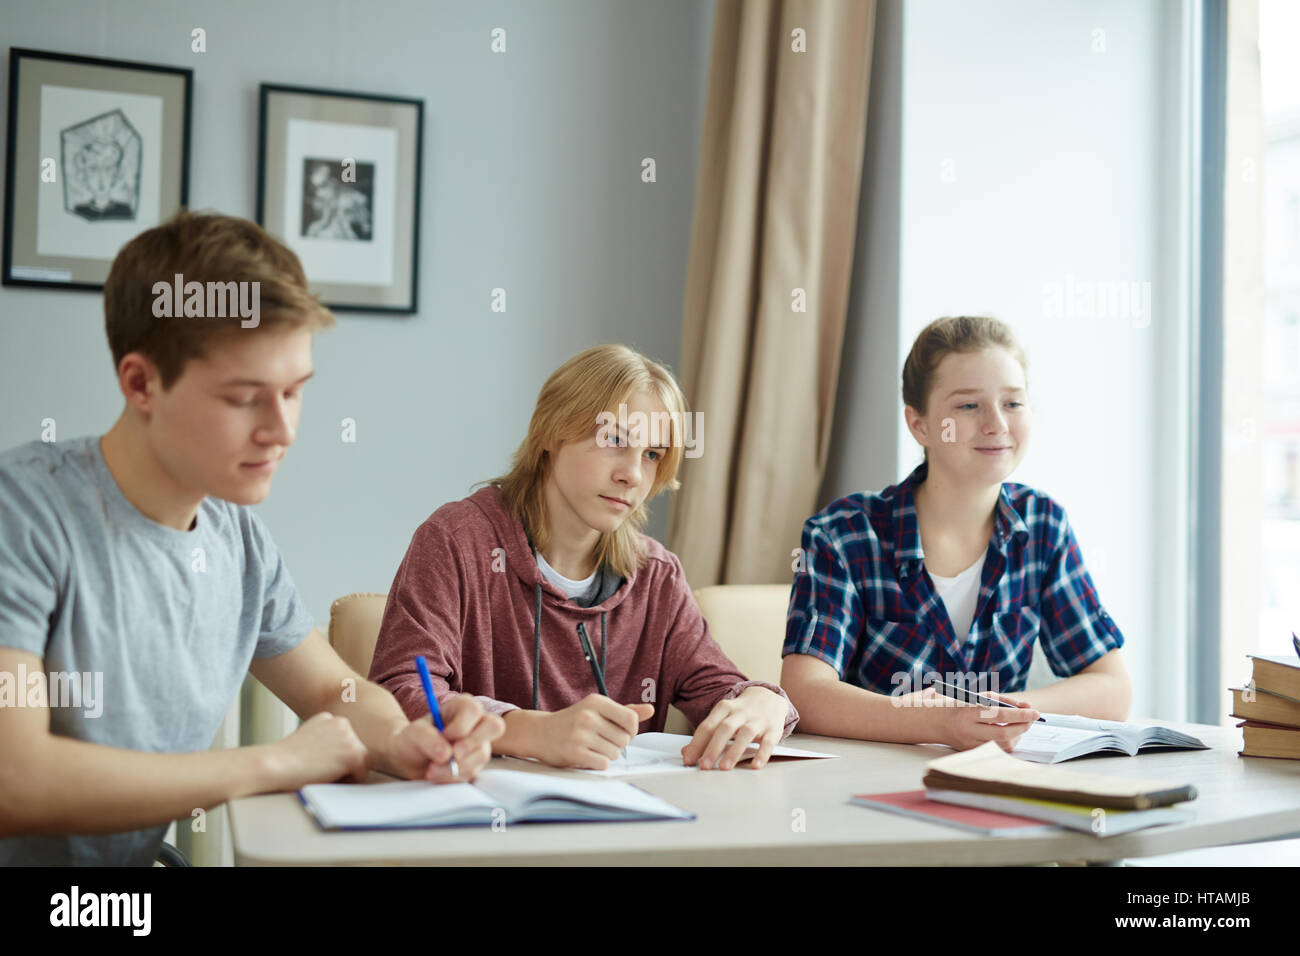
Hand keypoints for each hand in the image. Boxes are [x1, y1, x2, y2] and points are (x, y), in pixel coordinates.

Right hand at [263, 712, 370, 790]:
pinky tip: (326, 776)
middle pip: (356, 752)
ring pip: (361, 763)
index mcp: (330, 718)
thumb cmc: (285, 760)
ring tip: (321, 772)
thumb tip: (341, 756)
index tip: (315, 762)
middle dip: (342, 765)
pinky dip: (348, 782)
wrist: (274, 764)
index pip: (345, 743)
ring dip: (346, 773)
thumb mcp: (308, 740)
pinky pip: (362, 775)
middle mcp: (342, 722)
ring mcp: (350, 737)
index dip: (332, 759)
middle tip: (318, 769)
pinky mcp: (354, 754)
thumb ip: (326, 742)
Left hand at [387, 694, 504, 783]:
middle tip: (453, 754)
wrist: (409, 760)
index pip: (474, 709)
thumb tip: (446, 754)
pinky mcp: (475, 765)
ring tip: (431, 770)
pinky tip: (437, 775)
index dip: (462, 725)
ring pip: (482, 754)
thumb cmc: (414, 740)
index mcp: (461, 708)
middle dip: (472, 743)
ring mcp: (479, 745)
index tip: (445, 734)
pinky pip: (473, 773)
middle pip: (494, 726)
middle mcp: (475, 724)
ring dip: (455, 766)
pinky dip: (452, 777)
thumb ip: (427, 738)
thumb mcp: (413, 733)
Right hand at [534, 694, 654, 769]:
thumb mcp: (597, 710)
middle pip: (625, 739)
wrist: (539, 732)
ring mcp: (580, 734)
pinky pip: (603, 763)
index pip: (631, 719)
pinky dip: (598, 763)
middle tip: (601, 740)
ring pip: (615, 753)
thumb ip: (624, 711)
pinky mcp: (574, 752)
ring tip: (592, 747)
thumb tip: (650, 709)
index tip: (622, 732)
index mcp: (596, 702)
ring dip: (607, 754)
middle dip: (617, 744)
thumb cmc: (573, 721)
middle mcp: (588, 716)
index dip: (631, 730)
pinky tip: (587, 756)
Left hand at [681, 686, 788, 770]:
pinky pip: (768, 741)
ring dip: (734, 751)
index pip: (708, 725)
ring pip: (745, 734)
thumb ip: (706, 734)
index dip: (697, 743)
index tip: (688, 760)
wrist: (769, 696)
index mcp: (724, 708)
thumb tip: (686, 753)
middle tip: (704, 766)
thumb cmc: (740, 712)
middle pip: (725, 728)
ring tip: (724, 768)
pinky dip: (762, 754)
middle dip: (713, 748)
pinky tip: (755, 765)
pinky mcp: (773, 729)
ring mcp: (758, 720)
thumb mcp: (722, 716)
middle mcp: (741, 712)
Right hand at [914, 686, 1039, 751]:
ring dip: (1017, 736)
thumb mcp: (978, 696)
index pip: (1000, 714)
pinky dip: (1007, 742)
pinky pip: (995, 749)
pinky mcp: (971, 752)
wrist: (931, 721)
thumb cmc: (958, 704)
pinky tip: (1009, 734)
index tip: (1035, 712)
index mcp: (968, 711)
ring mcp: (969, 744)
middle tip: (1032, 719)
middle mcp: (968, 730)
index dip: (1021, 714)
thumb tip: (1027, 707)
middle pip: (1004, 734)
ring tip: (1019, 726)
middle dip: (1023, 727)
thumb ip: (1003, 701)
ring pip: (1002, 745)